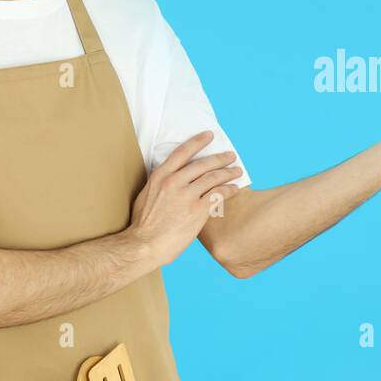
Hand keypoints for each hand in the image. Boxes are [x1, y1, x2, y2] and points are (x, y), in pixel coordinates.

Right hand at [126, 131, 242, 269]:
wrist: (144, 245)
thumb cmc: (143, 224)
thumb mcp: (146, 195)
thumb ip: (160, 184)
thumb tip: (170, 178)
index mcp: (160, 176)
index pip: (182, 152)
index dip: (198, 142)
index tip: (209, 135)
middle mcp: (174, 182)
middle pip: (203, 164)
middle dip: (220, 158)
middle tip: (231, 156)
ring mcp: (187, 195)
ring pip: (213, 177)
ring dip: (228, 173)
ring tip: (237, 171)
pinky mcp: (197, 210)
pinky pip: (218, 195)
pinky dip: (229, 190)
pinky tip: (234, 189)